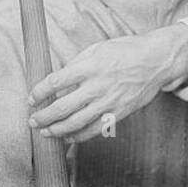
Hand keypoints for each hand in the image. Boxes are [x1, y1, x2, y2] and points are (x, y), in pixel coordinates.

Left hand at [28, 25, 187, 142]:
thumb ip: (77, 65)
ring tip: (44, 132)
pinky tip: (67, 137)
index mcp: (90, 66)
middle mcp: (97, 86)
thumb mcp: (97, 49)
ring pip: (76, 123)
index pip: (56, 81)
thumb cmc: (125, 51)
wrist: (155, 61)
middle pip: (63, 107)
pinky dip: (78, 136)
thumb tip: (57, 81)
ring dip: (57, 130)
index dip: (40, 92)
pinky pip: (94, 130)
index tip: (32, 98)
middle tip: (32, 120)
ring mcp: (108, 102)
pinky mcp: (118, 114)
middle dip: (44, 116)